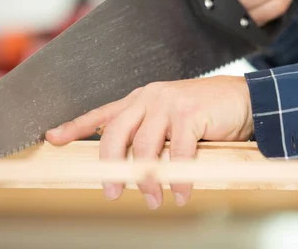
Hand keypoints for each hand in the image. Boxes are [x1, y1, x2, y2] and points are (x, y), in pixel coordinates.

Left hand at [45, 75, 253, 208]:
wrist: (243, 98)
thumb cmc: (208, 111)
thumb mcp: (172, 118)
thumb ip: (151, 134)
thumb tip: (134, 165)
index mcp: (141, 98)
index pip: (103, 114)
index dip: (76, 126)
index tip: (53, 138)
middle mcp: (150, 98)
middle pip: (116, 132)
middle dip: (111, 166)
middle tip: (112, 192)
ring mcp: (169, 103)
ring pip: (145, 146)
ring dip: (147, 178)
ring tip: (153, 199)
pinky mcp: (190, 112)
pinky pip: (179, 152)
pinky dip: (179, 177)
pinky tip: (180, 193)